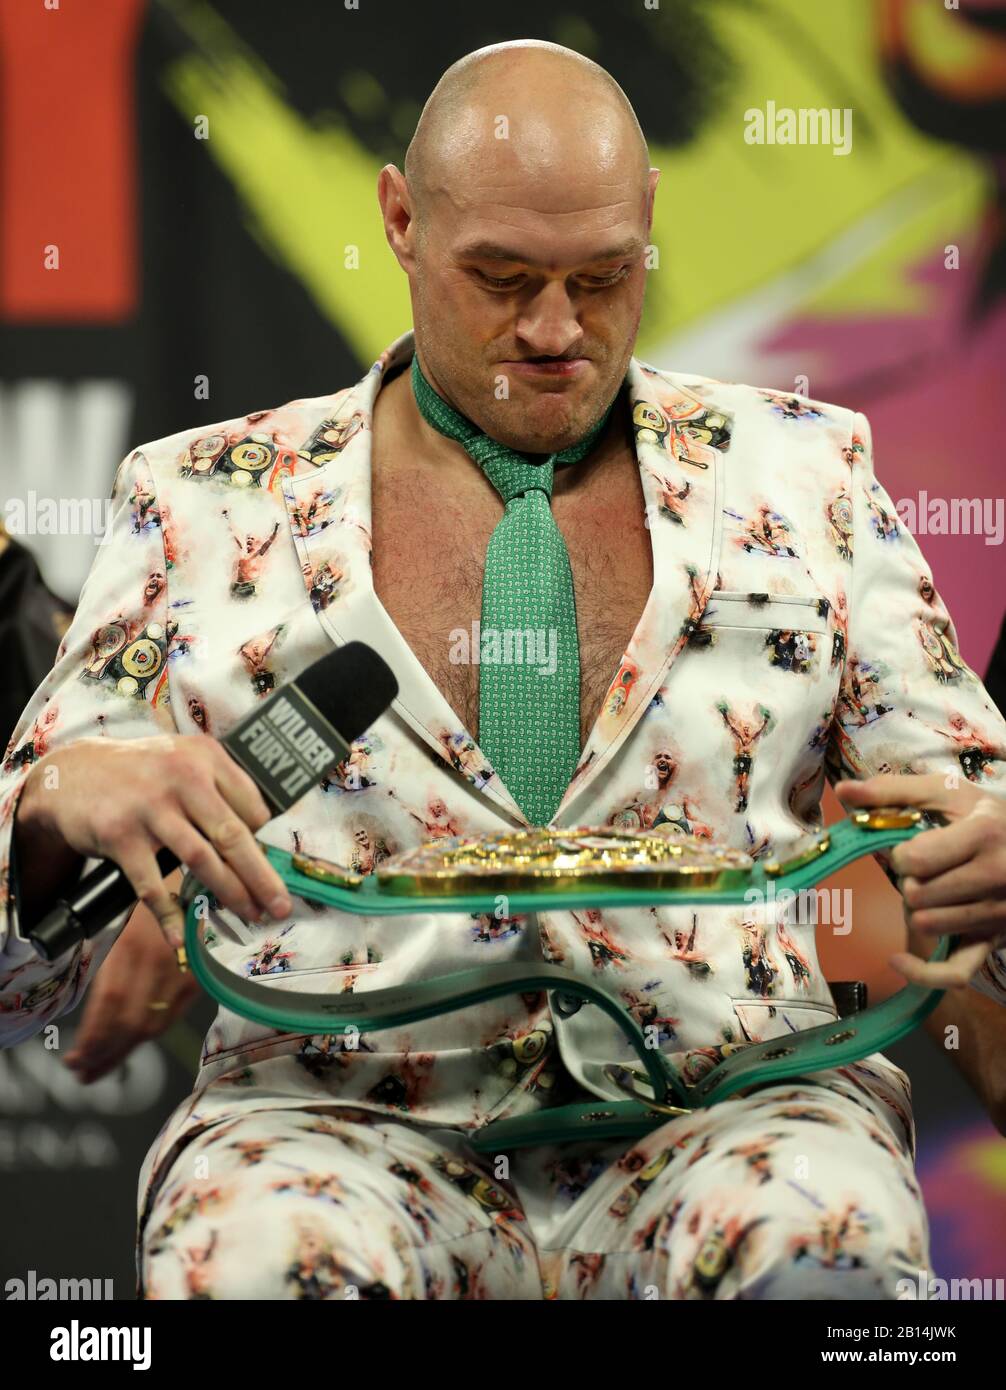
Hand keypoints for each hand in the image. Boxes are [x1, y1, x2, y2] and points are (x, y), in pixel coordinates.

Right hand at [15, 734, 292, 948]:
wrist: (73, 774)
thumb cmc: (142, 773)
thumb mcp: (184, 760)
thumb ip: (220, 788)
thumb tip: (263, 837)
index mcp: (206, 757)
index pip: (252, 807)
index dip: (270, 844)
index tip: (282, 870)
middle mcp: (182, 778)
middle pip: (234, 836)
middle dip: (263, 877)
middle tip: (281, 905)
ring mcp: (150, 808)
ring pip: (201, 860)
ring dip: (230, 893)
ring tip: (249, 914)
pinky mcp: (121, 836)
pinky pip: (152, 885)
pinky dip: (169, 914)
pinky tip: (181, 934)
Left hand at [63, 892, 200, 1083]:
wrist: (194, 883)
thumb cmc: (147, 902)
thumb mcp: (120, 927)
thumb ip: (111, 968)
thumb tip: (96, 1016)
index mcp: (132, 946)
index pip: (110, 1003)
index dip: (93, 1037)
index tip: (74, 1059)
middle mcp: (159, 963)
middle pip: (131, 1022)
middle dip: (105, 1053)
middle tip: (83, 1072)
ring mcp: (183, 972)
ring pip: (153, 1025)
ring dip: (124, 1051)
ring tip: (100, 1067)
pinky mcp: (198, 978)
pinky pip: (171, 1016)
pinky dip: (148, 1037)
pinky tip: (131, 1046)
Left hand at [835, 773, 1005, 987]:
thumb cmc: (980, 815)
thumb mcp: (943, 793)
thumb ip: (890, 791)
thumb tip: (842, 791)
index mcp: (983, 834)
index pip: (915, 860)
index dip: (902, 855)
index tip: (914, 848)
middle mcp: (998, 876)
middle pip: (916, 895)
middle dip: (910, 881)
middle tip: (930, 869)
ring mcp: (1000, 913)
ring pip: (926, 924)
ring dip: (918, 909)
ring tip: (939, 890)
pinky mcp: (996, 941)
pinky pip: (955, 972)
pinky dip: (923, 972)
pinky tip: (898, 960)